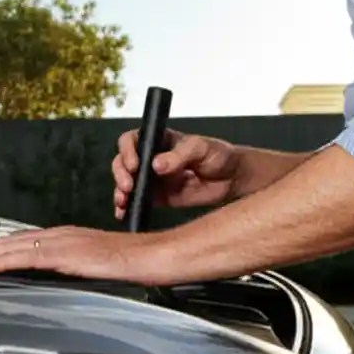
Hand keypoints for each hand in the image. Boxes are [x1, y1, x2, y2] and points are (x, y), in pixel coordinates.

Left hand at [0, 226, 175, 284]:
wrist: (153, 256)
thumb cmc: (131, 262)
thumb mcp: (92, 268)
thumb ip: (70, 270)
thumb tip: (52, 281)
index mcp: (65, 238)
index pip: (20, 242)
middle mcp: (61, 235)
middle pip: (11, 241)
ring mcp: (64, 242)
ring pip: (15, 247)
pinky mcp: (71, 253)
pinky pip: (32, 256)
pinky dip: (8, 260)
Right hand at [111, 128, 239, 220]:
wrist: (233, 179)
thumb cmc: (219, 155)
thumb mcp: (201, 148)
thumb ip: (179, 155)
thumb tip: (156, 165)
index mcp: (159, 141)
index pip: (133, 140)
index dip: (127, 151)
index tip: (134, 165)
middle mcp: (152, 158)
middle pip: (123, 162)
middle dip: (120, 173)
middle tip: (128, 186)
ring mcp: (153, 179)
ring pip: (126, 182)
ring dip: (120, 191)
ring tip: (123, 201)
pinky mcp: (159, 198)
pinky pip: (137, 201)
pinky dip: (127, 207)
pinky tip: (123, 213)